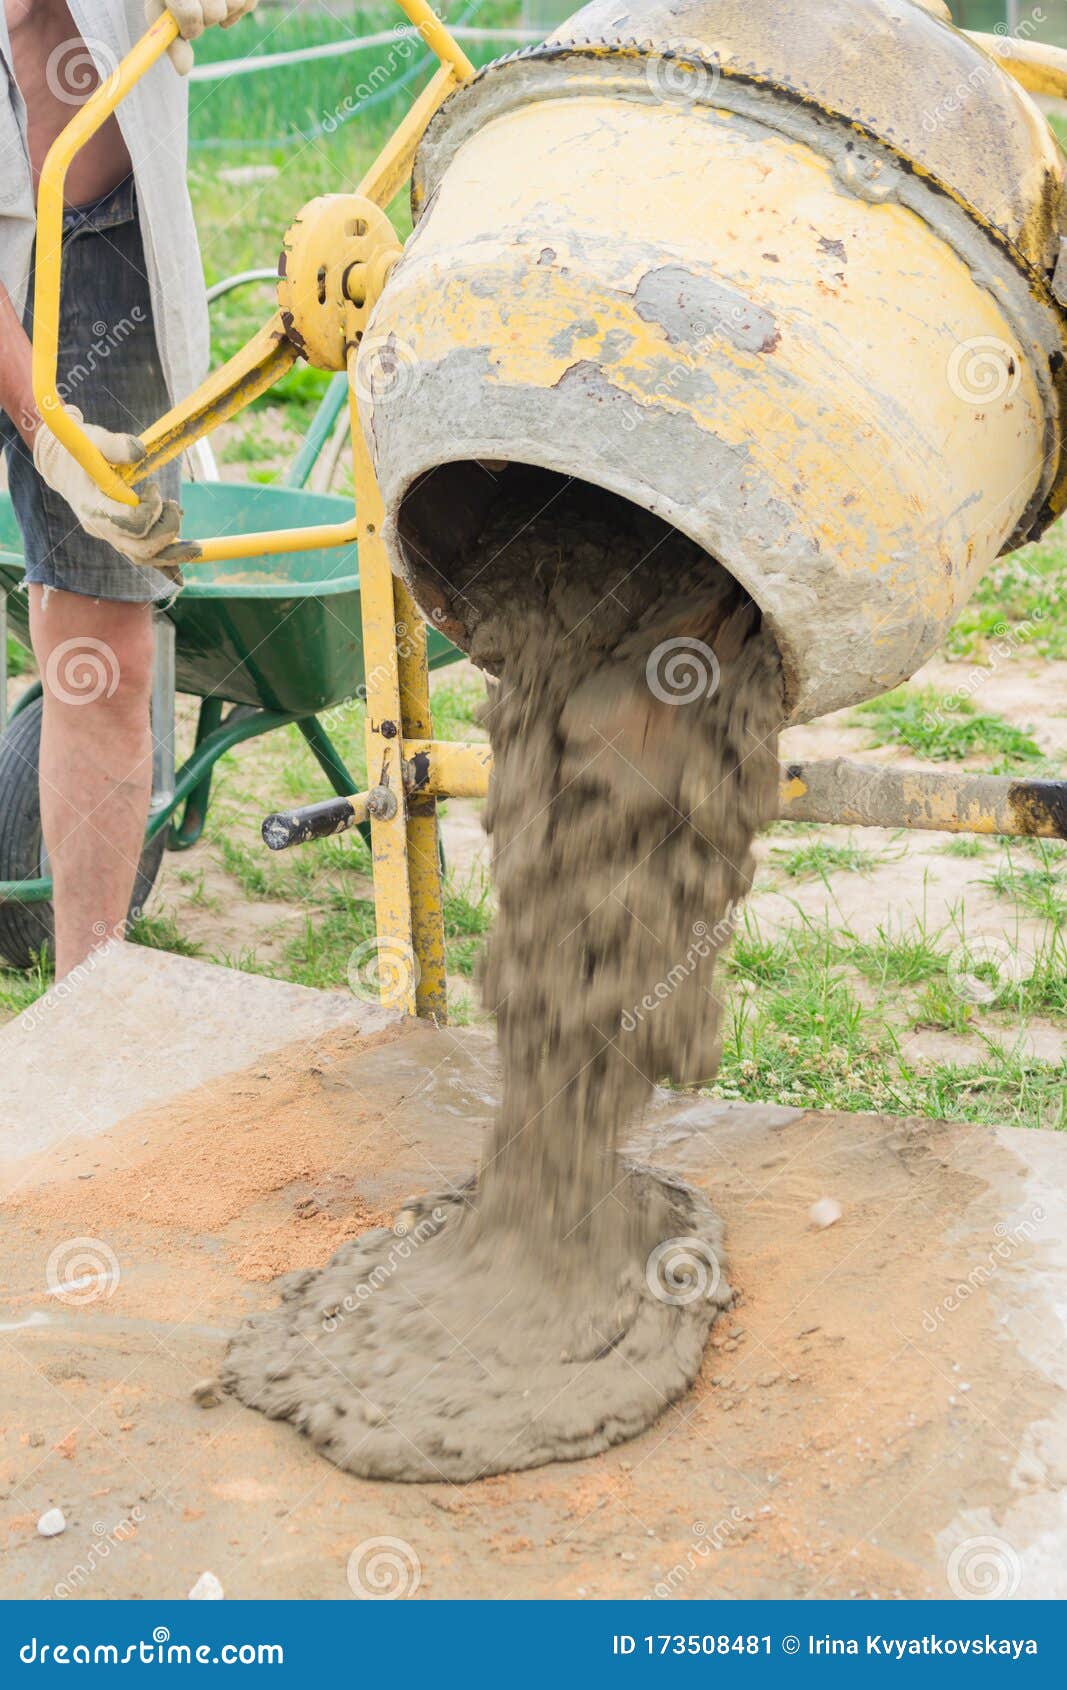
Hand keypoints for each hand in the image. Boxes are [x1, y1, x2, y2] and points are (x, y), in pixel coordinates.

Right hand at [33, 407, 198, 566]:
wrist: (65, 466)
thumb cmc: (82, 451)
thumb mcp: (96, 440)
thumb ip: (116, 446)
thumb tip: (139, 452)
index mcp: (95, 507)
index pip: (132, 524)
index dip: (152, 509)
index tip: (153, 487)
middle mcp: (102, 529)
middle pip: (141, 548)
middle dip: (168, 531)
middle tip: (176, 507)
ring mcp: (110, 536)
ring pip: (143, 558)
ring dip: (173, 554)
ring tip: (195, 548)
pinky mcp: (119, 538)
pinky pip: (142, 558)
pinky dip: (163, 566)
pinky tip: (179, 577)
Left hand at [144, 1, 258, 75]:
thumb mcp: (166, 17)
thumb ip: (174, 43)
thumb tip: (183, 69)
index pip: (190, 13)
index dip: (191, 29)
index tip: (187, 30)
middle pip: (214, 12)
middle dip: (207, 20)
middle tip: (199, 11)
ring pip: (233, 4)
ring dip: (224, 13)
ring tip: (211, 5)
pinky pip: (249, 3)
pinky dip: (238, 11)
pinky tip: (225, 3)